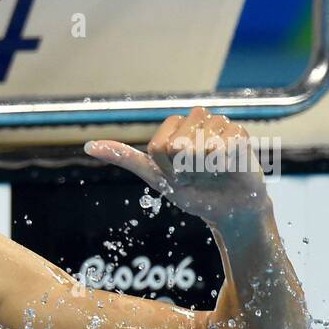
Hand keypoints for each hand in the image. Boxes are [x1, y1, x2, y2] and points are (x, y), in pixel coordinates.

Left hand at [84, 107, 270, 227]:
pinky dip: (223, 164)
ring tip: (213, 170)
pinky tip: (228, 166)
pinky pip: (225, 146)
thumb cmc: (192, 193)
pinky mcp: (240, 133)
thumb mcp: (156, 177)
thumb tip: (88, 146)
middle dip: (184, 168)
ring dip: (204, 168)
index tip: (176, 174)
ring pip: (201, 145)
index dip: (167, 167)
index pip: (159, 146)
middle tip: (196, 174)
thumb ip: (126, 158)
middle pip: (178, 144)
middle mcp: (195, 120)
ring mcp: (218, 125)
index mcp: (173, 127)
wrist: (228, 208)